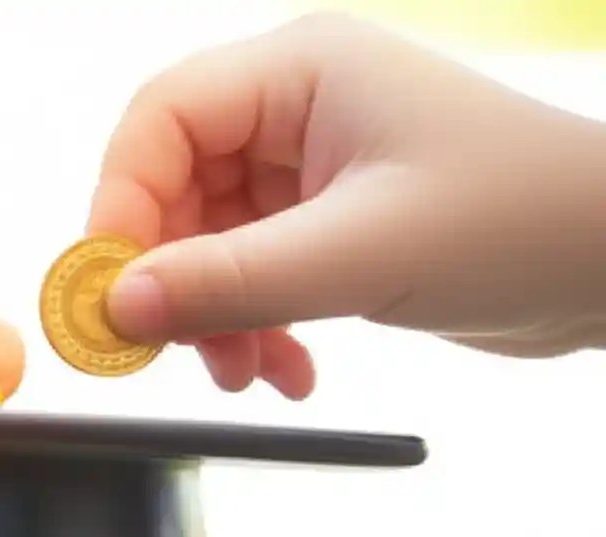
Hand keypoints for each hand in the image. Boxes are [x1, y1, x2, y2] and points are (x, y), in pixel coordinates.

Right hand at [88, 12, 605, 398]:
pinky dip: (257, 327)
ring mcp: (311, 170)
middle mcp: (296, 111)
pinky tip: (288, 373)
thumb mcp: (361, 254)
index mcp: (301, 72)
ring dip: (216, 316)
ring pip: (212, 243)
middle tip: (167, 348)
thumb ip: (230, 281)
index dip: (121, 201)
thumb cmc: (520, 223)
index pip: (164, 120)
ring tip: (243, 374)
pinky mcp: (328, 226)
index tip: (107, 288)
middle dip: (173, 277)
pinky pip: (255, 275)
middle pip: (177, 188)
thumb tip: (117, 307)